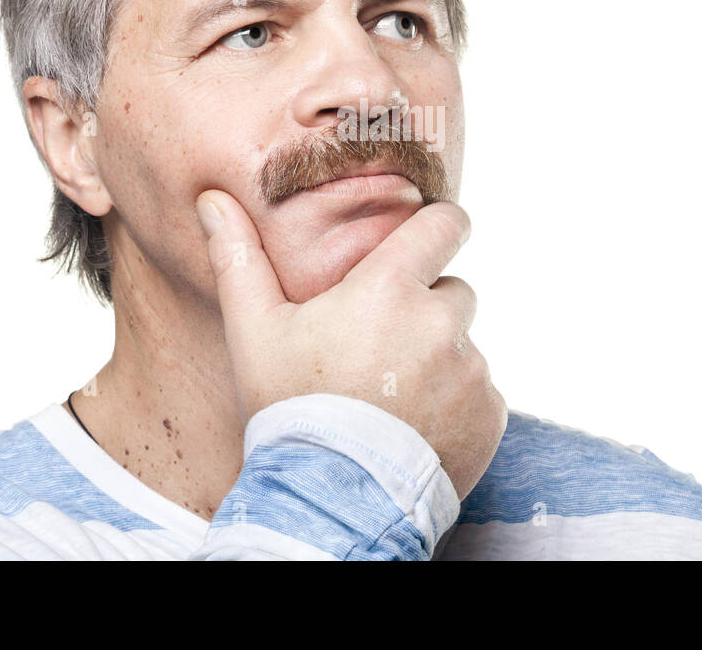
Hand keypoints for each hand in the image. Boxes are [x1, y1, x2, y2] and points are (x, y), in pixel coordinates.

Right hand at [195, 190, 506, 500]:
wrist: (330, 501)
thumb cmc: (289, 408)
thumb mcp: (255, 331)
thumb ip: (239, 259)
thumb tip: (212, 198)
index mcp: (390, 288)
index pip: (445, 225)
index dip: (440, 225)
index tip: (430, 236)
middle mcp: (440, 322)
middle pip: (451, 290)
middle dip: (424, 308)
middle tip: (380, 348)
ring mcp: (470, 370)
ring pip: (463, 344)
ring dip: (438, 359)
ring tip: (391, 395)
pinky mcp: (489, 413)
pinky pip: (480, 391)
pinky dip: (456, 402)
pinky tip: (414, 424)